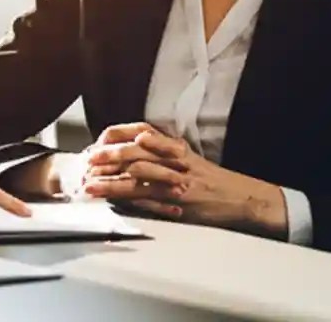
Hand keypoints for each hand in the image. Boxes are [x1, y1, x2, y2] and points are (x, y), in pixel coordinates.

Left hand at [82, 129, 287, 238]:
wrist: (244, 198)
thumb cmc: (214, 181)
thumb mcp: (189, 158)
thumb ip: (162, 152)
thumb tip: (133, 149)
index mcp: (175, 145)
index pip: (140, 131)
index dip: (116, 136)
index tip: (96, 142)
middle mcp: (175, 158)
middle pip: (136, 150)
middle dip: (108, 155)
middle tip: (87, 160)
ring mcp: (178, 179)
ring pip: (139, 175)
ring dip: (111, 181)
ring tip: (90, 186)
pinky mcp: (181, 200)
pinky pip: (152, 198)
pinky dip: (131, 199)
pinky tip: (116, 200)